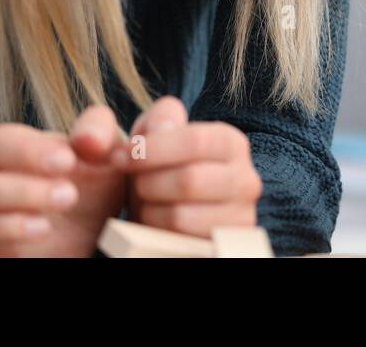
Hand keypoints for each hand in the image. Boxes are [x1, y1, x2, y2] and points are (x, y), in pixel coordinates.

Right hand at [0, 110, 126, 256]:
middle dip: (19, 189)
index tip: (69, 161)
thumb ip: (99, 132)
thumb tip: (88, 139)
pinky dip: (8, 238)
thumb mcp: (105, 154)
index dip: (25, 151)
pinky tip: (42, 234)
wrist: (99, 236)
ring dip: (11, 216)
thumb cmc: (94, 186)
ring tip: (54, 219)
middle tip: (69, 193)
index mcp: (10, 151)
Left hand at [113, 96, 261, 238]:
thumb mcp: (152, 137)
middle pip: (189, 180)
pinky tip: (156, 226)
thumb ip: (156, 120)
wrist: (159, 217)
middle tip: (136, 185)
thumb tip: (164, 127)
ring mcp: (241, 217)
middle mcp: (246, 179)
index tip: (119, 157)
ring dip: (150, 211)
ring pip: (181, 215)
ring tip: (147, 204)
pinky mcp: (226, 246)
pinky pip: (180, 244)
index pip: (195, 140)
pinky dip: (158, 235)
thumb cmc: (156, 170)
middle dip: (148, 183)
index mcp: (231, 144)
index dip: (151, 149)